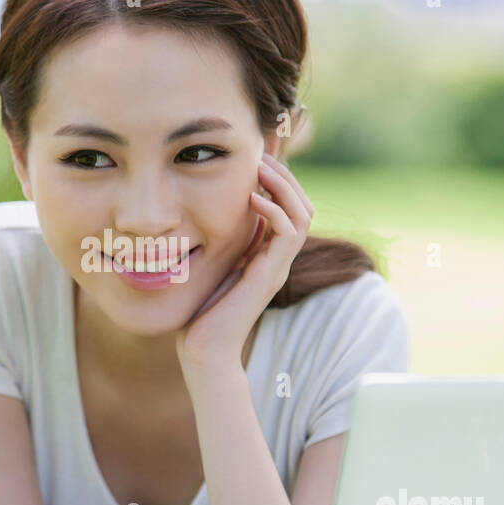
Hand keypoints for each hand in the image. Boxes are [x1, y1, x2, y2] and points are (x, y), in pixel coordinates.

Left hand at [175, 152, 313, 372]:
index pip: (288, 207)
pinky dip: (275, 210)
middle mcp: (278, 258)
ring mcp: (278, 267)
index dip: (279, 180)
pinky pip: (289, 233)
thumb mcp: (209, 263)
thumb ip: (217, 240)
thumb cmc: (200, 311)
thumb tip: (202, 210)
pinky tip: (253, 198)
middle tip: (262, 154)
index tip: (258, 155)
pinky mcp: (271, 275)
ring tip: (261, 168)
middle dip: (285, 176)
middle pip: (302, 205)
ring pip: (302, 214)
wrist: (204, 349)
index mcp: (266, 254)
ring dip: (284, 186)